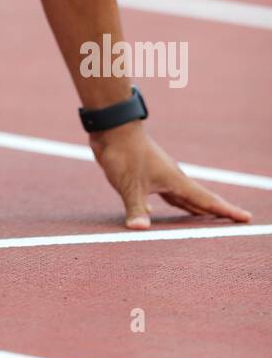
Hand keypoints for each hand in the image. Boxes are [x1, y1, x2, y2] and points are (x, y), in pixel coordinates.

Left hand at [89, 123, 251, 229]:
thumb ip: (136, 208)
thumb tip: (139, 230)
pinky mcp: (145, 173)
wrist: (112, 127)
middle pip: (199, 199)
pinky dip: (167, 203)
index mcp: (175, 181)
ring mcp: (159, 174)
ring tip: (205, 218)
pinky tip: (156, 211)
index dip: (226, 211)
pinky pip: (163, 193)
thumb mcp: (129, 185)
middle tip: (233, 220)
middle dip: (216, 211)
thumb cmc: (124, 153)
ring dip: (193, 207)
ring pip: (181, 196)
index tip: (246, 218)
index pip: (206, 200)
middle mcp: (171, 178)